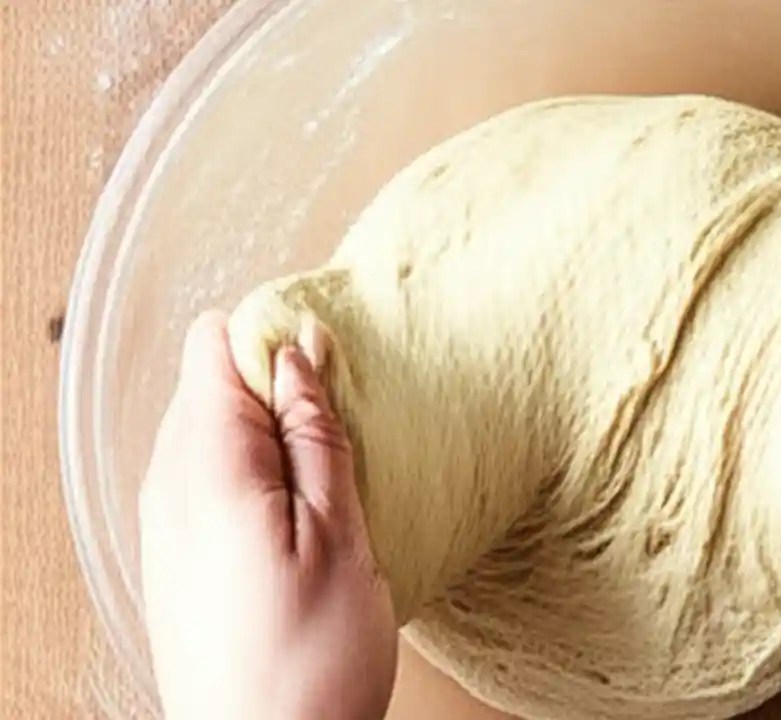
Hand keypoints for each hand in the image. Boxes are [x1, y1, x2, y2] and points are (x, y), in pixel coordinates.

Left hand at [140, 312, 396, 719]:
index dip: (280, 342)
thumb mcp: (339, 535)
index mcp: (206, 466)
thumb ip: (316, 432)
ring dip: (275, 439)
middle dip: (282, 391)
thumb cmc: (310, 662)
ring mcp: (165, 522)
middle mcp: (167, 485)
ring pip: (215, 433)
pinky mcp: (176, 557)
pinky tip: (300, 526)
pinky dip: (258, 480)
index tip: (333, 374)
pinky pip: (209, 481)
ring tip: (331, 489)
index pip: (217, 344)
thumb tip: (301, 349)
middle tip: (345, 439)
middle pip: (214, 385)